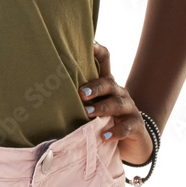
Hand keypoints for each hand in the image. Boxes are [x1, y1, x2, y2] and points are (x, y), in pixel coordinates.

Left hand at [78, 42, 154, 165]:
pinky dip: (116, 131)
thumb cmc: (105, 119)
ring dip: (101, 108)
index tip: (89, 45)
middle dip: (95, 87)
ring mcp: (130, 108)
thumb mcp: (94, 105)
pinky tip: (104, 136)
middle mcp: (119, 92)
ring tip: (87, 113)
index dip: (99, 51)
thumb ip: (79, 97)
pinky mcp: (136, 125)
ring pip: (117, 103)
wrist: (133, 141)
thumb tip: (49, 90)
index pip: (105, 61)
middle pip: (109, 83)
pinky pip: (127, 127)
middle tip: (80, 93)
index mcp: (107, 83)